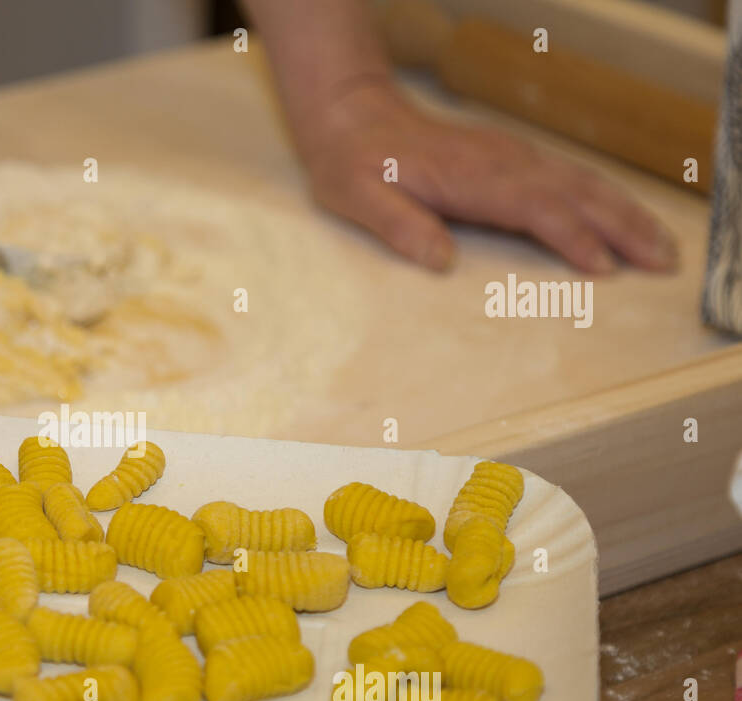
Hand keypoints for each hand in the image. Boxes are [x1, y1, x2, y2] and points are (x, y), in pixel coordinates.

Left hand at [299, 80, 676, 272]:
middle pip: (575, 193)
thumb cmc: (355, 166)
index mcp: (471, 177)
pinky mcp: (512, 159)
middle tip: (661, 263)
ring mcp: (511, 158)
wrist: (353, 119)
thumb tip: (439, 260)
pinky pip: (570, 178)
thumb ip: (399, 227)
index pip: (535, 207)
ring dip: (624, 213)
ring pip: (581, 183)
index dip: (571, 236)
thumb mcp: (359, 199)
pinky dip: (605, 198)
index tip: (603, 267)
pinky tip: (624, 216)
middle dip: (622, 227)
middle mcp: (501, 163)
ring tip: (661, 247)